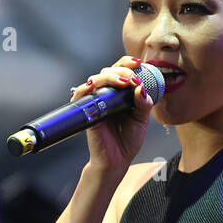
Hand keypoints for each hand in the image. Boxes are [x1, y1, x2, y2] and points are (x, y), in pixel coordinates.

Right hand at [69, 56, 154, 175]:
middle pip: (108, 71)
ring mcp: (95, 102)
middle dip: (121, 70)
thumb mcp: (141, 119)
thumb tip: (140, 88)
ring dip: (109, 77)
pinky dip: (84, 88)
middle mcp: (106, 95)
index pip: (120, 71)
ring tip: (123, 82)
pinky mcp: (86, 111)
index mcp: (120, 94)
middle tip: (132, 78)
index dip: (127, 63)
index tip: (139, 63)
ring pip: (95, 79)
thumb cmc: (127, 140)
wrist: (116, 160)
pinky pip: (80, 95)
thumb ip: (143, 104)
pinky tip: (93, 86)